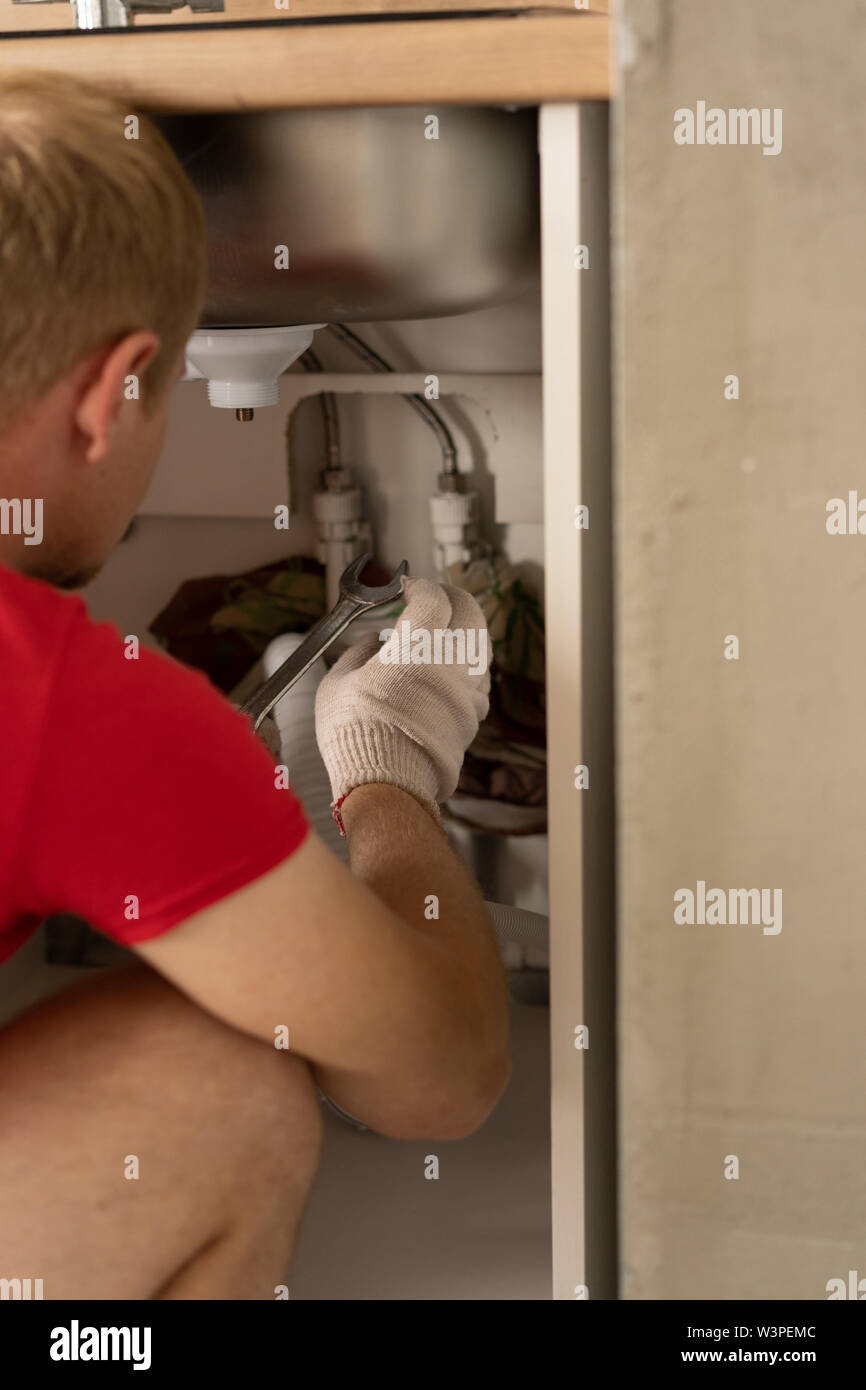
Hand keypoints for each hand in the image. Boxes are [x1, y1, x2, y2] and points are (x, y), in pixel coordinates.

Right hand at [314, 575, 490, 816]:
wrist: (384, 785)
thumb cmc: (352, 733)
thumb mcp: (339, 682)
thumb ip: (360, 652)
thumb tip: (376, 643)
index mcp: (417, 648)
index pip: (432, 598)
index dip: (419, 586)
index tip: (406, 587)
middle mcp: (451, 664)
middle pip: (471, 612)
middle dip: (453, 598)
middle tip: (434, 597)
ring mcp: (468, 692)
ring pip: (481, 645)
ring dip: (463, 631)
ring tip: (440, 634)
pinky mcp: (473, 717)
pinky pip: (479, 679)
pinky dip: (466, 665)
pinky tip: (446, 671)